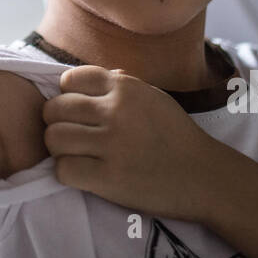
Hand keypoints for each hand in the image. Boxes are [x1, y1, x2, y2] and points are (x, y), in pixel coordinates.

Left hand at [43, 65, 215, 220]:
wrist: (203, 174)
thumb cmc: (175, 134)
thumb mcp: (151, 96)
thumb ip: (118, 86)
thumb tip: (78, 81)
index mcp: (125, 87)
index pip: (69, 79)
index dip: (66, 95)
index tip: (76, 110)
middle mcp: (115, 111)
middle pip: (55, 109)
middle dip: (55, 122)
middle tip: (69, 134)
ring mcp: (112, 145)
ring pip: (54, 138)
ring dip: (58, 148)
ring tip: (73, 153)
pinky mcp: (109, 178)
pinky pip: (63, 169)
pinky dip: (67, 172)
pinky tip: (82, 172)